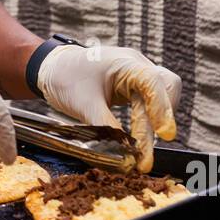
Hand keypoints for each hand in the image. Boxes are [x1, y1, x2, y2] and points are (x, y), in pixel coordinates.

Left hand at [37, 44, 180, 172]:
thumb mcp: (83, 104)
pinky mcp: (133, 88)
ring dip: (155, 124)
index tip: (165, 134)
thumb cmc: (65, 78)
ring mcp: (137, 77)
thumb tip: (124, 156)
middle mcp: (137, 67)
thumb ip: (106, 128)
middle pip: (166, 89)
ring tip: (143, 154)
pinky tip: (139, 141)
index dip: (162, 108)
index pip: (154, 82)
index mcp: (126, 63)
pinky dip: (147, 122)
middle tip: (149, 152)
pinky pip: (150, 104)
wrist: (52, 68)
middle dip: (163, 119)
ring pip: (161, 98)